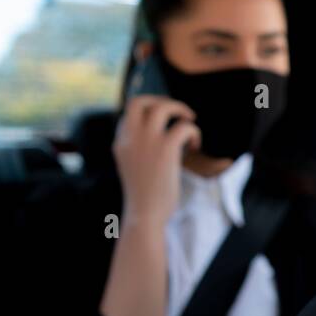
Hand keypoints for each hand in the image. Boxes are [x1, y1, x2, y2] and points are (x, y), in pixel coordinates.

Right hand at [112, 94, 200, 226]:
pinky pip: (184, 126)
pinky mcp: (165, 149)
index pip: (128, 114)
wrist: (144, 215)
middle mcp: (129, 138)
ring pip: (162, 107)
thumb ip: (139, 150)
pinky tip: (195, 146)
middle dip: (160, 100)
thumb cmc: (144, 197)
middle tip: (177, 113)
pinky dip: (194, 132)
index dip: (148, 112)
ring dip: (180, 109)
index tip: (163, 122)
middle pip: (138, 101)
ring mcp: (146, 141)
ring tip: (190, 122)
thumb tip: (160, 138)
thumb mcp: (133, 168)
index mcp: (120, 143)